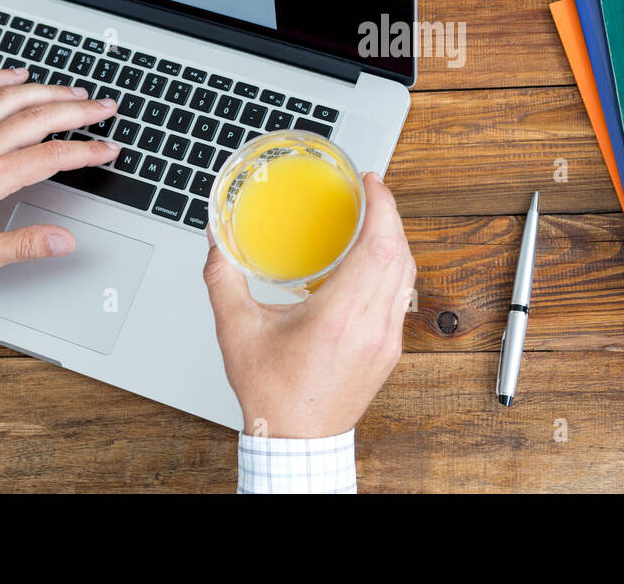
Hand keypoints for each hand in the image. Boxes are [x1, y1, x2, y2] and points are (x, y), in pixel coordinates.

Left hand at [0, 67, 119, 276]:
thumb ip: (25, 245)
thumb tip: (63, 241)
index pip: (54, 156)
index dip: (88, 151)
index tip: (108, 149)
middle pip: (40, 117)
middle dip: (80, 110)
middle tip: (105, 108)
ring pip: (12, 98)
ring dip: (48, 90)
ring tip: (74, 91)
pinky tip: (16, 75)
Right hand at [203, 172, 415, 438]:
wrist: (297, 441)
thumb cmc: (271, 393)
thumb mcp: (236, 331)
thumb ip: (223, 279)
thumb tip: (216, 239)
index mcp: (337, 317)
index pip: (378, 247)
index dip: (382, 206)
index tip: (371, 182)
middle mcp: (370, 326)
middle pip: (399, 253)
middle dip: (389, 214)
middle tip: (371, 192)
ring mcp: (386, 339)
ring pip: (407, 275)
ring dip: (395, 240)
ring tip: (374, 219)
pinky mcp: (390, 349)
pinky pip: (403, 296)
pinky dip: (394, 268)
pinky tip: (374, 259)